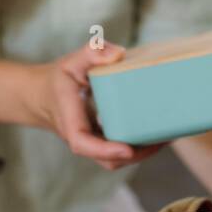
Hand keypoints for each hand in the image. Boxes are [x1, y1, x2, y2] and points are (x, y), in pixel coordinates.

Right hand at [28, 41, 166, 170]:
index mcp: (70, 122)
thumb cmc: (59, 78)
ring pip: (116, 159)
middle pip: (108, 159)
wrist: (42, 96)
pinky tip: (160, 133)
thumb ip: (91, 52)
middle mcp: (82, 138)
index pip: (82, 144)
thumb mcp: (71, 61)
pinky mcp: (102, 141)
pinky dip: (139, 146)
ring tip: (169, 136)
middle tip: (164, 138)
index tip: (127, 149)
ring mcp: (93, 143)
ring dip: (142, 152)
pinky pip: (120, 150)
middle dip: (137, 154)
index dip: (105, 150)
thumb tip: (118, 54)